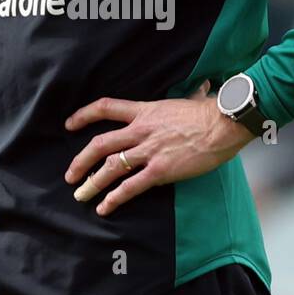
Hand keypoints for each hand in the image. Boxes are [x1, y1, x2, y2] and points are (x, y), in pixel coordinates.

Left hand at [64, 80, 254, 216]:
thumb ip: (181, 99)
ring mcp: (149, 151)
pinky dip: (115, 198)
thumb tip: (200, 87)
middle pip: (100, 144)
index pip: (106, 107)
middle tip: (70, 175)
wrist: (223, 124)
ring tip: (81, 195)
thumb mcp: (186, 100)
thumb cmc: (209, 112)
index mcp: (144, 111)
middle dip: (81, 161)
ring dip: (92, 183)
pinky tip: (105, 207)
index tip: (69, 124)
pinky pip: (131, 187)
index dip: (84, 115)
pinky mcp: (160, 170)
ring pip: (110, 167)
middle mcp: (141, 130)